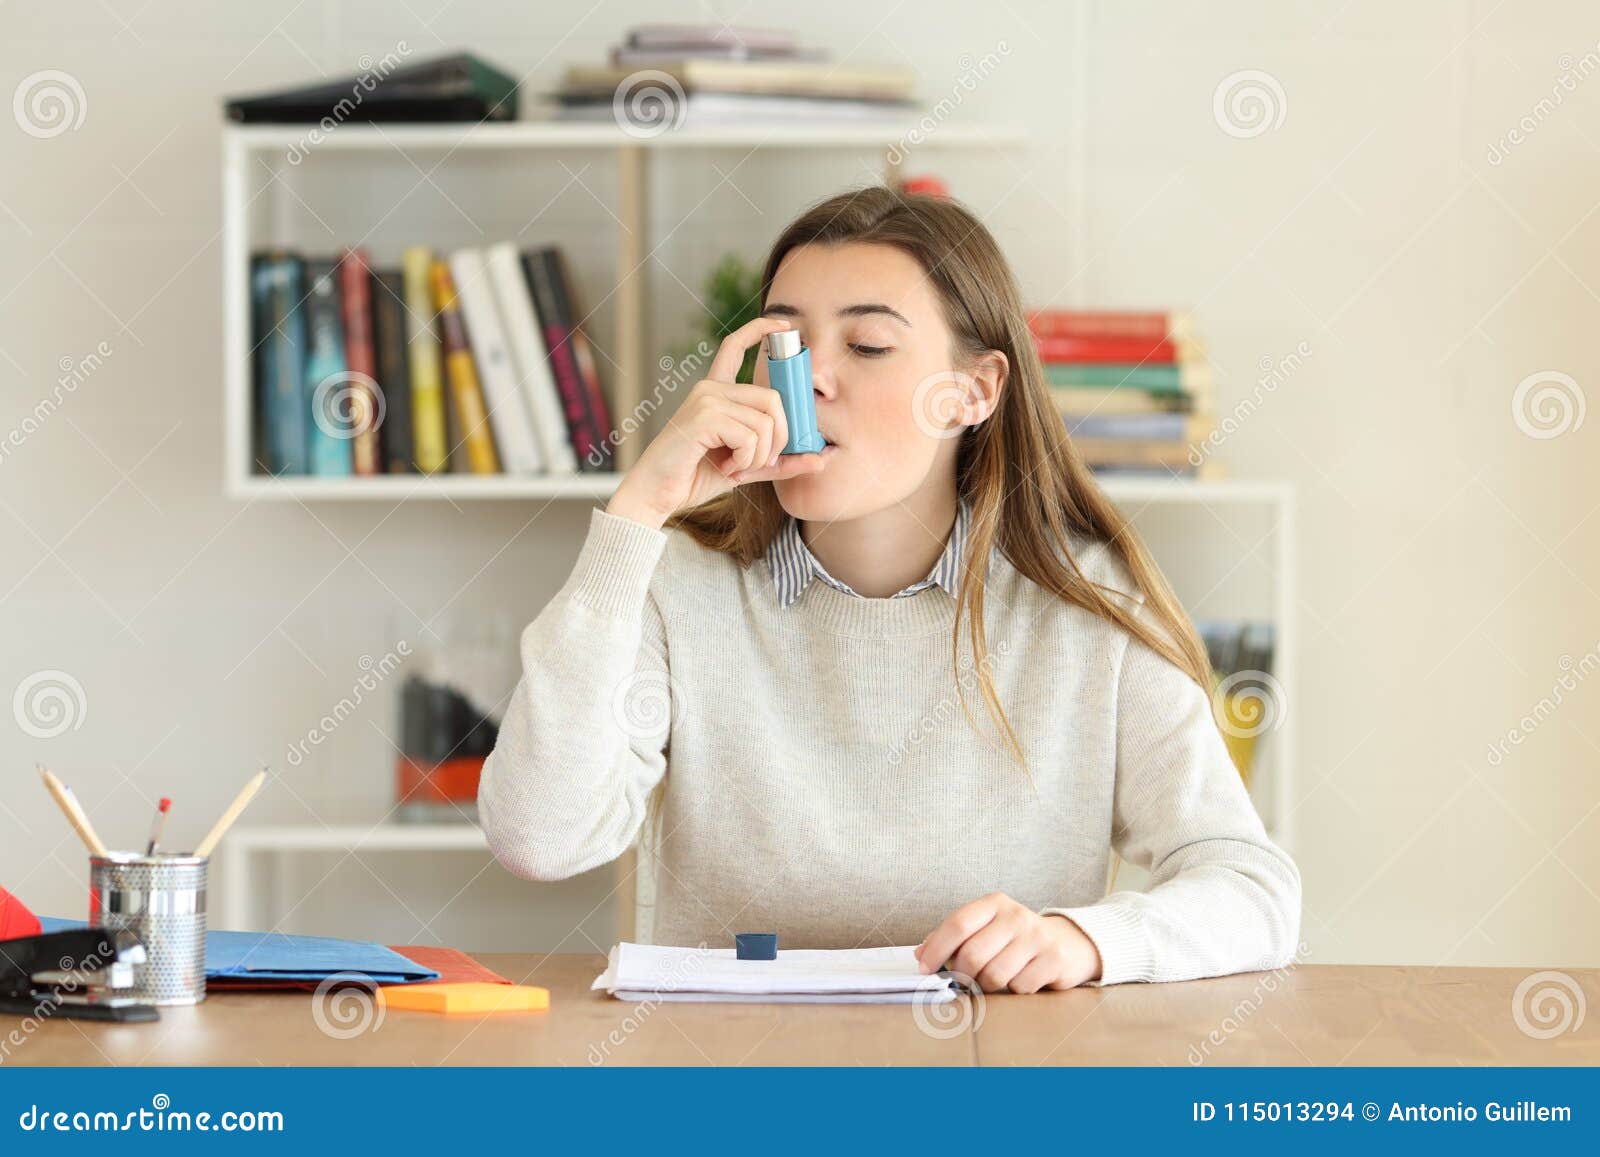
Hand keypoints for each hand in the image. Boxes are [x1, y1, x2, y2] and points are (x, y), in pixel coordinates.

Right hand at [606, 317, 828, 528]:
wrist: (657, 494)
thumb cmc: (695, 477)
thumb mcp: (745, 467)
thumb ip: (779, 461)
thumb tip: (819, 459)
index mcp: (716, 392)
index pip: (735, 346)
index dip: (760, 330)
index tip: (783, 324)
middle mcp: (710, 388)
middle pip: (773, 398)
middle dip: (780, 437)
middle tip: (761, 461)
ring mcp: (706, 399)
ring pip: (766, 421)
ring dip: (760, 455)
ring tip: (736, 467)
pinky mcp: (704, 417)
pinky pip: (750, 436)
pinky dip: (746, 460)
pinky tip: (726, 468)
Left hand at [914, 892, 1102, 992]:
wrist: (1067, 943)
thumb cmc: (1015, 938)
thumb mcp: (986, 928)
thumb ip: (954, 938)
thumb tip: (920, 954)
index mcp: (994, 904)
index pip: (958, 924)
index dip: (936, 949)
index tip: (924, 968)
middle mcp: (1016, 916)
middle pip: (973, 955)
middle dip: (961, 975)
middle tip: (962, 980)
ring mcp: (1037, 937)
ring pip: (994, 975)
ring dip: (987, 986)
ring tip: (991, 979)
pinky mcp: (1053, 959)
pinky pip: (1019, 987)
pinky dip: (1013, 990)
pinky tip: (1018, 979)